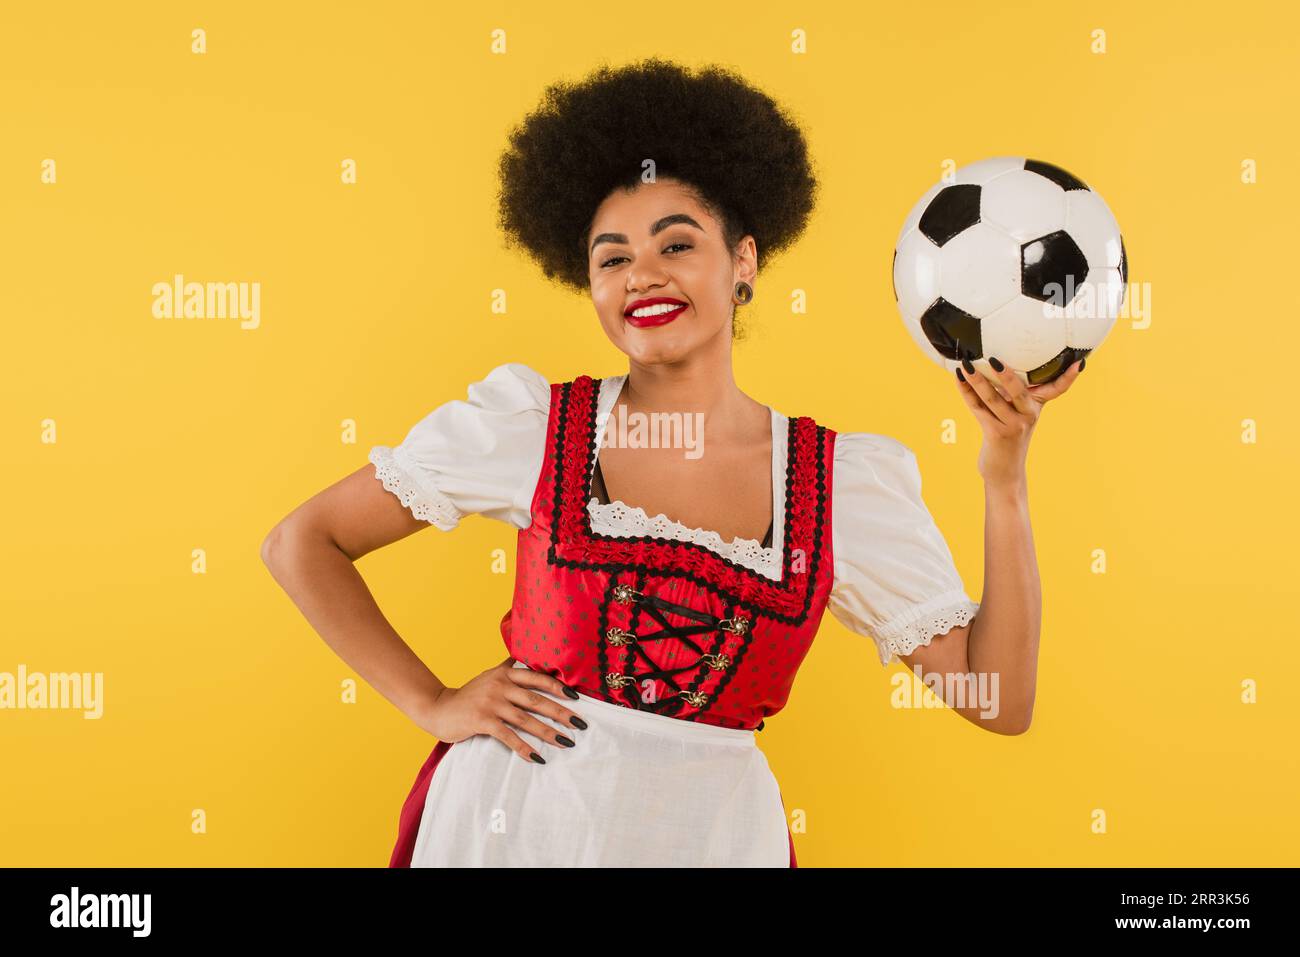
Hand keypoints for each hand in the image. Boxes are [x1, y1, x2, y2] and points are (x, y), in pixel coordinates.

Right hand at [413, 656, 586, 763]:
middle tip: (580, 724)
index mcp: (505, 673)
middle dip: (561, 713)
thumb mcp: (488, 676)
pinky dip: (524, 747)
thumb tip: (523, 657)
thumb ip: (507, 668)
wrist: (439, 708)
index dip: (559, 687)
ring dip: (548, 733)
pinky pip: (508, 736)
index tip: (577, 697)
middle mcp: (500, 685)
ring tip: (566, 742)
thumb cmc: (469, 695)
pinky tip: (537, 757)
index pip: (537, 678)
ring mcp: (491, 703)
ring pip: (526, 719)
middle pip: (537, 700)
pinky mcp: (482, 721)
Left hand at [955, 355, 1082, 487]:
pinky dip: (966, 392)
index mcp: (1036, 407)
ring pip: (992, 399)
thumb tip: (994, 363)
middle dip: (1007, 375)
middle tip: (993, 358)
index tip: (1078, 362)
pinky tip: (959, 379)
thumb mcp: (1017, 414)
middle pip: (1019, 391)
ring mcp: (1013, 426)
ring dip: (977, 381)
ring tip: (965, 365)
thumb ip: (1012, 393)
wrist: (1004, 471)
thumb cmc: (1007, 435)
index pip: (1057, 389)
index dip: (1068, 377)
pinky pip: (978, 408)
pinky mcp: (996, 434)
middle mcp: (1029, 415)